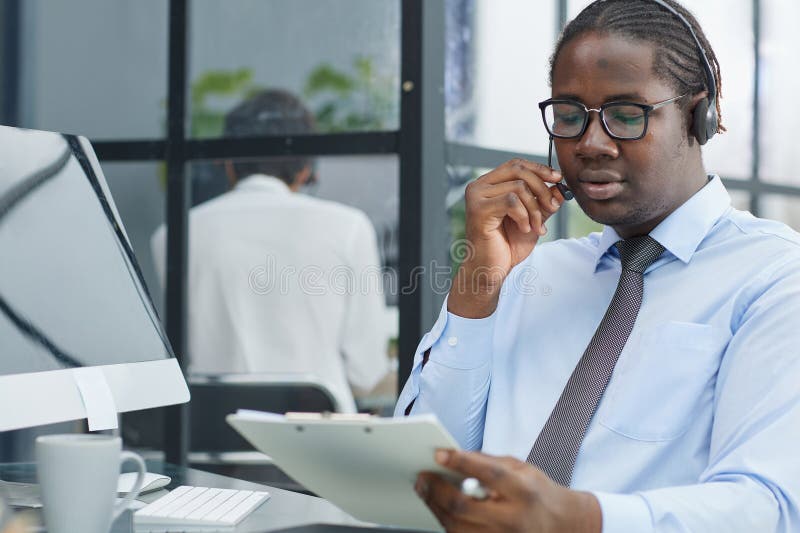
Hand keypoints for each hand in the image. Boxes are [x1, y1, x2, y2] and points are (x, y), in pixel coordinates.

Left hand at [415, 450, 600, 532]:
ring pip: (456, 527)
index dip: (462, 462)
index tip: (440, 454)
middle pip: (463, 506)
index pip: (489, 474)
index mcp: (523, 491)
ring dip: (435, 508)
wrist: (563, 526)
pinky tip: (439, 510)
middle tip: (422, 478)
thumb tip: (454, 456)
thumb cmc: (538, 494)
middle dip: (436, 490)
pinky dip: (446, 523)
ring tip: (425, 492)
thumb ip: (489, 462)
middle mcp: (512, 519)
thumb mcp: (521, 468)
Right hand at [449, 159, 563, 317]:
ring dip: (534, 209)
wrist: (492, 269)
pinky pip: (512, 201)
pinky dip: (524, 216)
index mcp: (489, 184)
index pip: (516, 164)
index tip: (558, 178)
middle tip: (553, 207)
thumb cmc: (507, 246)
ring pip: (519, 187)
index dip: (539, 169)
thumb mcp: (532, 219)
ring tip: (536, 228)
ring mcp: (476, 197)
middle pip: (518, 170)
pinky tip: (524, 229)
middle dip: (542, 188)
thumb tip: (560, 186)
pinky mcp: (479, 210)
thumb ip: (543, 202)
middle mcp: (479, 186)